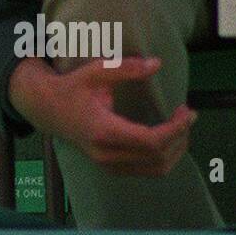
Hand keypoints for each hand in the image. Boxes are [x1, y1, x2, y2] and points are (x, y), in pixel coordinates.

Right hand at [8, 56, 196, 176]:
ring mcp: (109, 166)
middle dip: (180, 137)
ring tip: (181, 127)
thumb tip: (156, 64)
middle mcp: (107, 155)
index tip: (187, 111)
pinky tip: (169, 138)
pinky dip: (165, 157)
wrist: (48, 111)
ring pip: (156, 169)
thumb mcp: (95, 71)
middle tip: (187, 114)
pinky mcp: (112, 169)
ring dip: (176, 150)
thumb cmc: (72, 88)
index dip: (175, 129)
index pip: (151, 141)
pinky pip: (148, 170)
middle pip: (158, 157)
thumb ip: (126, 68)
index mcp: (104, 131)